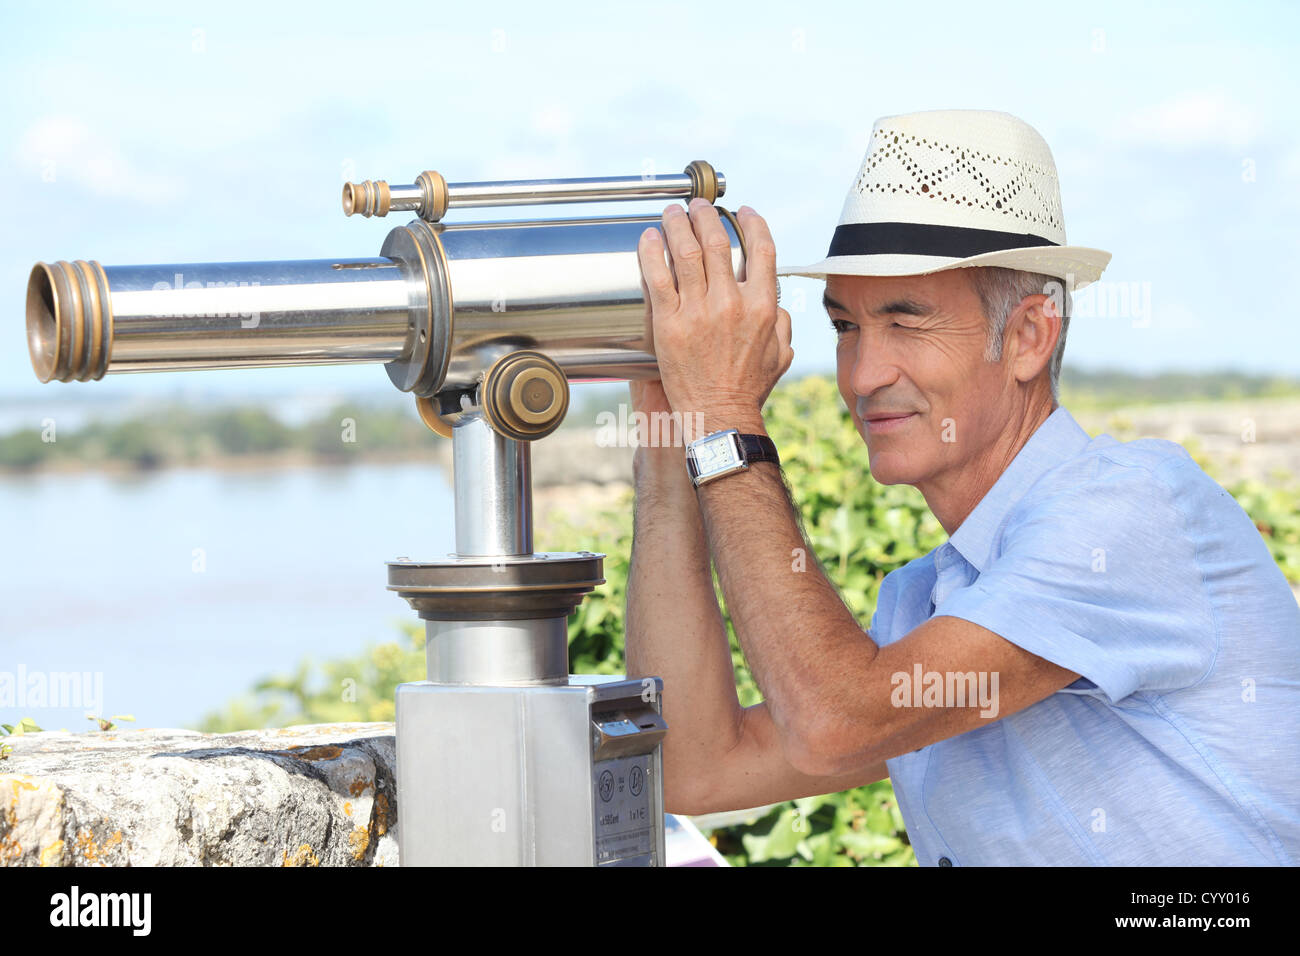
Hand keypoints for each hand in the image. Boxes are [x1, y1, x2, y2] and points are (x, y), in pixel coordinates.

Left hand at [636, 200, 793, 435]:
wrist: (718, 415)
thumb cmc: (749, 389)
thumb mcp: (781, 354)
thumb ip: (783, 324)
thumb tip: (778, 304)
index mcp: (762, 306)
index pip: (761, 248)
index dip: (751, 222)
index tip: (740, 211)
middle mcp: (731, 303)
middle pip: (717, 241)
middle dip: (706, 215)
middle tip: (698, 206)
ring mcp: (698, 311)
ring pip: (685, 251)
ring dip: (677, 224)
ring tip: (672, 213)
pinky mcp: (669, 323)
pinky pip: (656, 277)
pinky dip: (651, 251)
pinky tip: (649, 238)